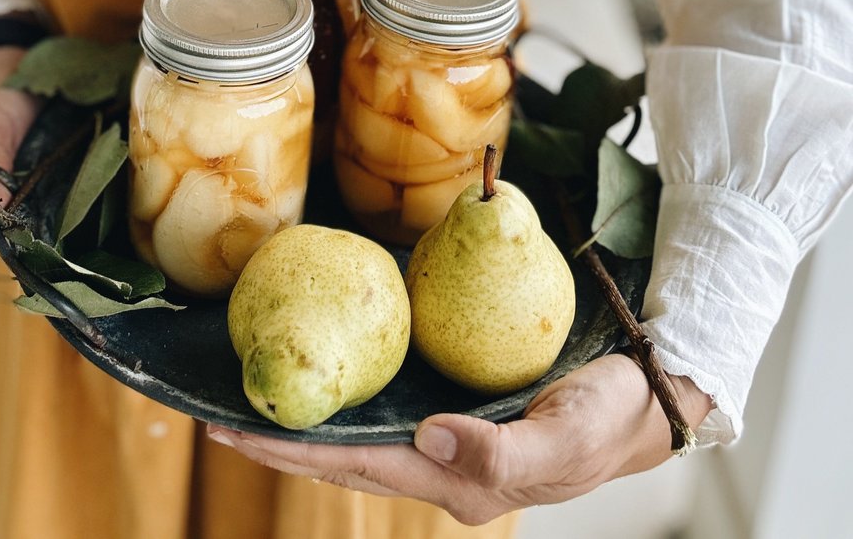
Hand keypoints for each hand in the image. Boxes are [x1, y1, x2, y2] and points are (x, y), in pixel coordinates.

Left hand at [205, 354, 712, 523]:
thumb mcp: (564, 440)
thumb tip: (428, 439)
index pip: (355, 464)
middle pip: (342, 456)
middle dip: (279, 438)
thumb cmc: (606, 418)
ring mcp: (445, 438)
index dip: (291, 447)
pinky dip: (347, 395)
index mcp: (457, 480)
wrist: (643, 398)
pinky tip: (327, 375)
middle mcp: (440, 464)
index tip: (232, 426)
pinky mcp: (455, 408)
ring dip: (304, 420)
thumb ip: (501, 454)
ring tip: (250, 397)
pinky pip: (387, 405)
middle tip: (212, 413)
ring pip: (358, 433)